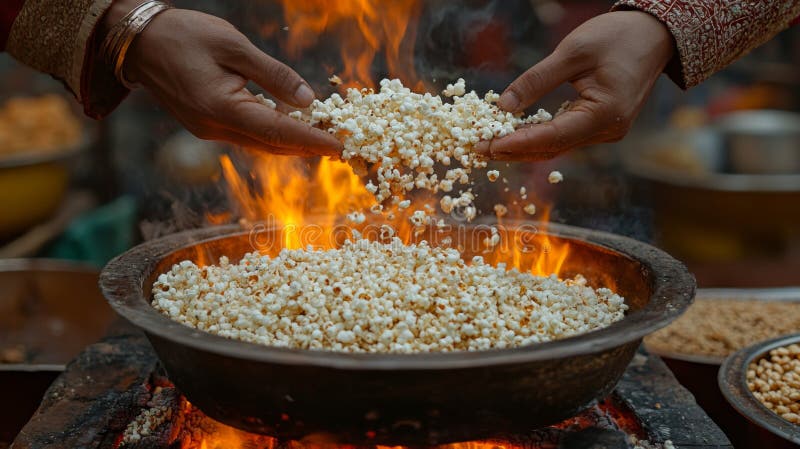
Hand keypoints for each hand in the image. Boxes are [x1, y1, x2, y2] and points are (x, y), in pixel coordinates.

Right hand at [113, 6, 340, 155]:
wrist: (138, 43)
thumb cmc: (185, 36)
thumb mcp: (233, 45)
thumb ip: (273, 74)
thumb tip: (307, 99)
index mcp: (222, 109)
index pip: (279, 131)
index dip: (312, 140)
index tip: (340, 146)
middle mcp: (216, 129)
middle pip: (273, 144)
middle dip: (308, 147)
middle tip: (341, 146)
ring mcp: (210, 131)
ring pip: (261, 144)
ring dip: (292, 143)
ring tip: (323, 139)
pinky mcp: (207, 126)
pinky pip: (248, 136)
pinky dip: (273, 134)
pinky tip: (292, 128)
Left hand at [477, 11, 674, 160]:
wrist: (654, 35)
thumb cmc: (617, 37)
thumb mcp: (573, 52)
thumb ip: (537, 80)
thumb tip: (502, 106)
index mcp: (604, 115)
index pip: (551, 137)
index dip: (516, 143)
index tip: (486, 145)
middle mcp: (606, 131)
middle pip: (551, 148)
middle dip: (513, 150)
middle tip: (477, 148)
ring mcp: (605, 131)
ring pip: (556, 146)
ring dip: (523, 146)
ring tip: (489, 144)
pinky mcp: (600, 126)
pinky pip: (564, 136)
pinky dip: (538, 137)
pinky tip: (514, 134)